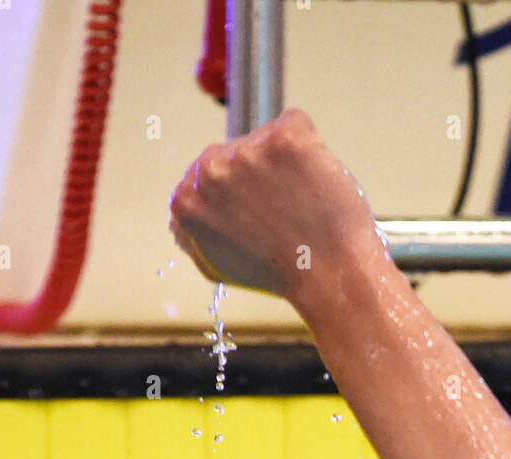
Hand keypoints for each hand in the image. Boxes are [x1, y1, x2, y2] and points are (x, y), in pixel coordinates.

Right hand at [169, 108, 386, 315]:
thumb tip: (181, 218)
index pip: (208, 173)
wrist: (329, 279)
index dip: (242, 192)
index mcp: (186, 199)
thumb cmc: (282, 276)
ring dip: (286, 164)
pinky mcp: (284, 138)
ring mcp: (247, 151)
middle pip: (236, 152)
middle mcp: (209, 170)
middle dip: (262, 175)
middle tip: (285, 212)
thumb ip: (195, 234)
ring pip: (267, 139)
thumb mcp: (219, 264)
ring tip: (303, 204)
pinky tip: (316, 185)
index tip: (260, 213)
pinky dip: (312, 149)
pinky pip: (296, 127)